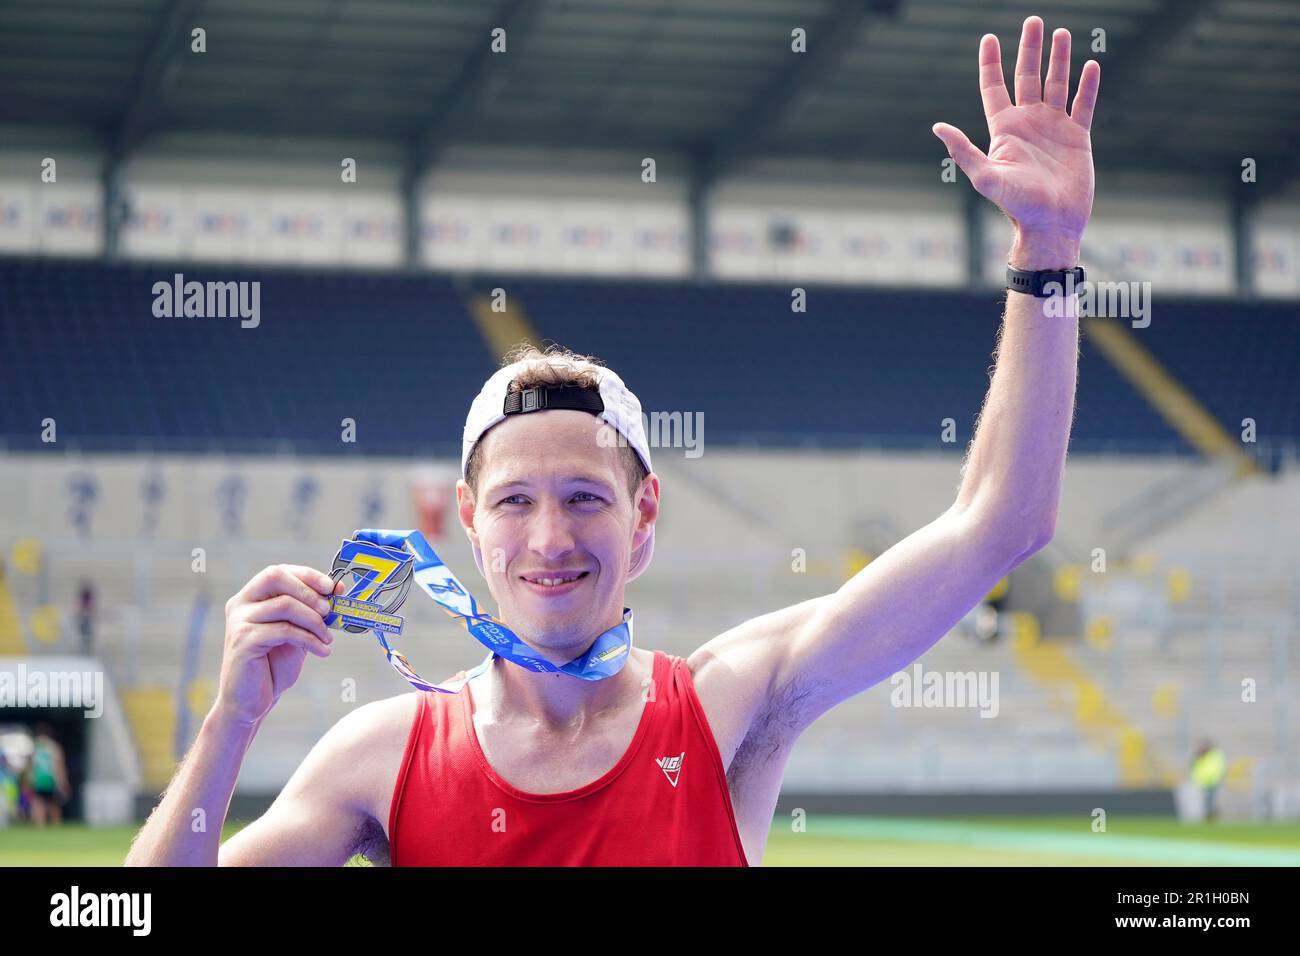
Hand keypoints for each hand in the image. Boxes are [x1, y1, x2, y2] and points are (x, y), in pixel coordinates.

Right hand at [215, 565, 339, 725]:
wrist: (251, 701)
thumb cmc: (274, 665)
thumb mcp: (297, 632)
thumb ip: (311, 611)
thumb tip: (338, 588)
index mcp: (251, 597)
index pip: (279, 571)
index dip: (308, 575)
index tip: (333, 587)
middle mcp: (241, 605)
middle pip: (276, 577)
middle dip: (309, 591)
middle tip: (329, 610)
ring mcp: (239, 622)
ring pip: (284, 604)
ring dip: (314, 620)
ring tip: (327, 638)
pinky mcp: (243, 641)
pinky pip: (284, 630)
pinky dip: (310, 639)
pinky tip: (322, 651)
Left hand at [933, 16, 1099, 267]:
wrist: (1051, 225)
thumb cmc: (1016, 206)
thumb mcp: (985, 177)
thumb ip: (963, 151)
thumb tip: (938, 126)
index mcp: (1004, 130)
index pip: (994, 87)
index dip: (991, 63)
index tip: (989, 38)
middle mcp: (1028, 124)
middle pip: (1027, 77)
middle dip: (1030, 49)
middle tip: (1033, 20)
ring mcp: (1053, 128)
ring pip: (1056, 84)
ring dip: (1059, 59)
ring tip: (1061, 32)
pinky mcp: (1077, 137)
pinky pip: (1083, 104)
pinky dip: (1087, 85)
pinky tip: (1090, 65)